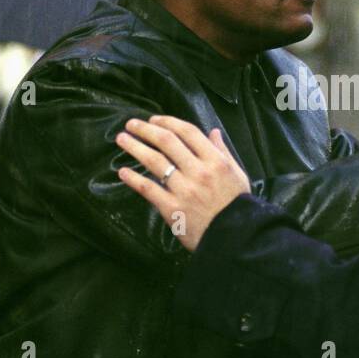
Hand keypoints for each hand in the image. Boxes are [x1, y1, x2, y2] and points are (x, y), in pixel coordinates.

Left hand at [115, 115, 249, 251]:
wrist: (235, 237)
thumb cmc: (237, 204)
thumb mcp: (237, 174)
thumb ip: (223, 151)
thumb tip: (213, 132)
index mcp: (215, 161)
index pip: (188, 132)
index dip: (167, 122)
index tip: (153, 120)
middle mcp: (199, 171)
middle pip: (167, 142)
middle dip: (145, 130)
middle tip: (130, 124)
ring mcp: (184, 190)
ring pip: (155, 162)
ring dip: (135, 147)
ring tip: (121, 140)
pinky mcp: (172, 208)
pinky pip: (149, 189)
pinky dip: (133, 179)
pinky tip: (123, 172)